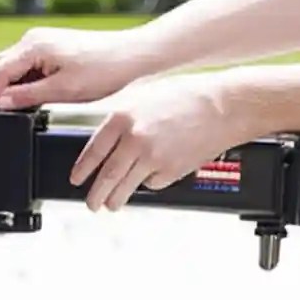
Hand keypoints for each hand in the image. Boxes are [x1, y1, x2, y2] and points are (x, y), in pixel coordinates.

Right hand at [0, 27, 160, 110]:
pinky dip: (29, 79)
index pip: (0, 74)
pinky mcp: (51, 45)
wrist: (132, 54)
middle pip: (2, 67)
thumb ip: (28, 96)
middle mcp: (33, 39)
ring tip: (29, 106)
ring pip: (15, 66)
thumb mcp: (63, 90)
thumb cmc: (104, 70)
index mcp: (33, 46)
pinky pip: (29, 63)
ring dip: (17, 85)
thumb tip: (1, 102)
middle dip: (2, 90)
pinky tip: (41, 94)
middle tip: (9, 113)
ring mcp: (42, 40)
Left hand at [70, 73, 259, 211]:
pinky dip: (148, 184)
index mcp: (122, 117)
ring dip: (115, 199)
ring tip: (110, 204)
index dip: (82, 169)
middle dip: (96, 195)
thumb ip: (120, 117)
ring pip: (126, 186)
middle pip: (107, 176)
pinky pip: (153, 183)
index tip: (76, 179)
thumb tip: (104, 138)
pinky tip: (150, 178)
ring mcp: (154, 157)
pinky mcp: (172, 171)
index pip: (93, 151)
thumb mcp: (141, 94)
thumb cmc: (185, 96)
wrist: (222, 106)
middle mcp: (135, 139)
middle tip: (91, 203)